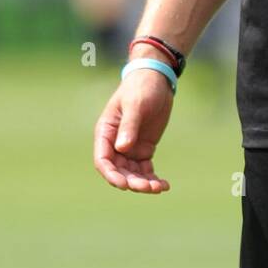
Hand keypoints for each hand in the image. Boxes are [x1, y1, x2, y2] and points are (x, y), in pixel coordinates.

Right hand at [93, 68, 173, 192]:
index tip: (125, 185)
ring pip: (133, 173)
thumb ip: (129, 125)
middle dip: (132, 182)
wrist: (157, 79)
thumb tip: (122, 148)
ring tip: (159, 188)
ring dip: (143, 183)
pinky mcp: (144, 149)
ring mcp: (129, 148)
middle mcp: (115, 143)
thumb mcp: (135, 104)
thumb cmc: (141, 88)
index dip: (112, 175)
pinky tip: (164, 185)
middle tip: (148, 187)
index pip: (103, 160)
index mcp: (106, 132)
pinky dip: (153, 178)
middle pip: (119, 171)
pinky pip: (146, 170)